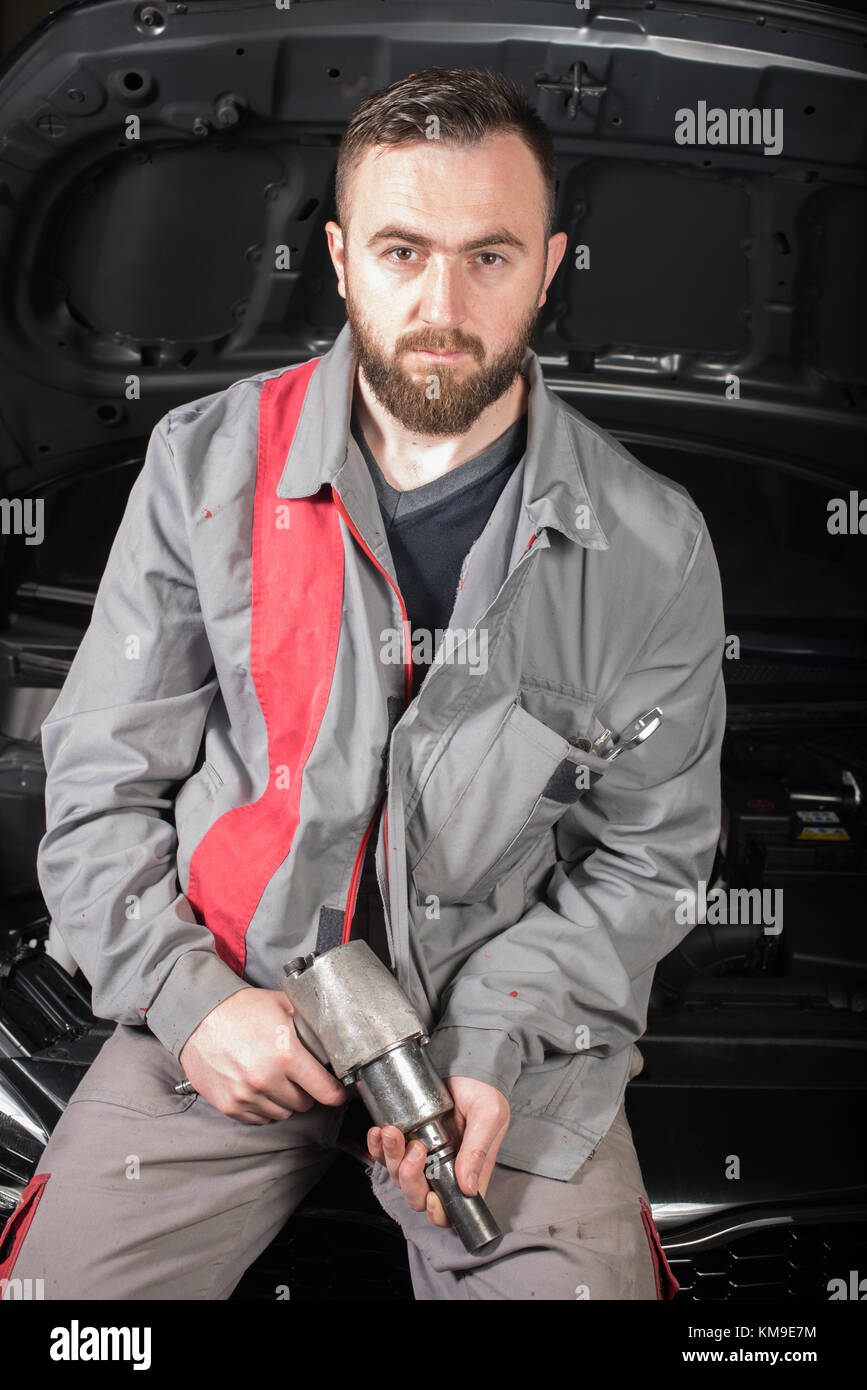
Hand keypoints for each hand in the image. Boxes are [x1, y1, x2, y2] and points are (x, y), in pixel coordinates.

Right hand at [178, 987, 347, 1123]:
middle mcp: (267, 1079)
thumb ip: (310, 1023)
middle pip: (304, 1104)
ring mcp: (246, 1095)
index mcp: (286, 1054)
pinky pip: (258, 1119)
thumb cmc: (241, 1008)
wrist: (198, 1016)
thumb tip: (336, 1033)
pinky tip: (257, 1086)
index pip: (325, 1091)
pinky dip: (262, 1107)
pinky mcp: (229, 1105)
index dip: (336, 1092)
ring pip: (282, 1113)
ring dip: (283, 1100)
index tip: (338, 1091)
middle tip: (297, 1074)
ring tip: (274, 1077)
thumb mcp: (283, 1005)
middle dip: (306, 1090)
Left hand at [366, 1076, 509, 1227]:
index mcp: (468, 1173)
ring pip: (398, 1176)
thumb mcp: (489, 1116)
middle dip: (410, 1179)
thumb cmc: (484, 1092)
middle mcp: (443, 1169)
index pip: (451, 1210)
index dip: (438, 1213)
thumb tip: (468, 1187)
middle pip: (418, 1197)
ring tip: (394, 1131)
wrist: (465, 1064)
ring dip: (391, 1157)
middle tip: (416, 1148)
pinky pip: (385, 1154)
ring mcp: (423, 1156)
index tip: (431, 1197)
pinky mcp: (407, 1138)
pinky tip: (380, 1132)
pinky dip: (378, 1147)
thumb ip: (478, 1151)